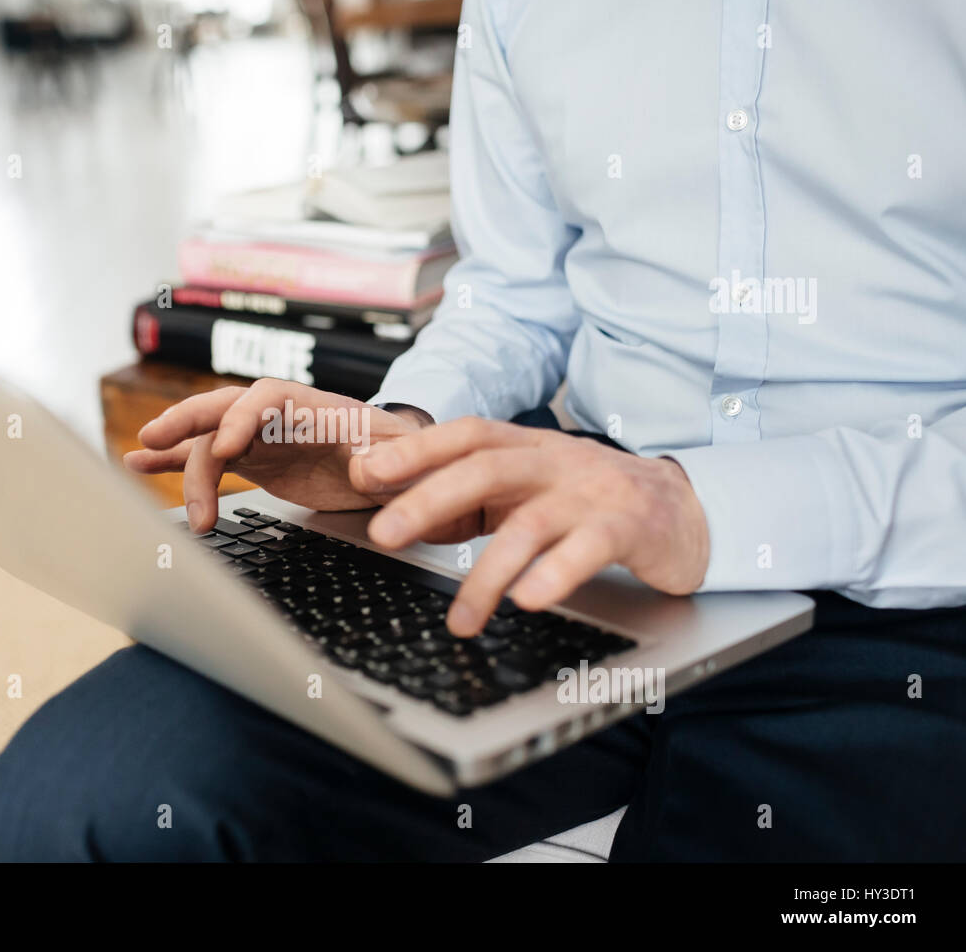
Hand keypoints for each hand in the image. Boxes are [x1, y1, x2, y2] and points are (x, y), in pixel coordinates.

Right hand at [123, 379, 431, 531]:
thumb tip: (362, 470)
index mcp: (313, 406)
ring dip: (172, 449)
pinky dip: (172, 462)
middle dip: (188, 420)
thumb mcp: (401, 455)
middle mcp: (277, 415)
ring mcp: (259, 437)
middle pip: (224, 407)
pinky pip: (205, 458)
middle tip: (153, 440)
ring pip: (206, 436)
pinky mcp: (251, 459)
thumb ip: (383, 459)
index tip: (226, 449)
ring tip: (135, 462)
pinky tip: (138, 465)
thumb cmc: (400, 452)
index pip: (267, 399)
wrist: (395, 461)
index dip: (242, 419)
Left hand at [355, 418, 709, 635]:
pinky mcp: (630, 528)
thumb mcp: (533, 491)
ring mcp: (594, 493)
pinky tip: (528, 600)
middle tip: (384, 534)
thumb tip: (404, 515)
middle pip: (485, 470)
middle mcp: (558, 462)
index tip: (366, 472)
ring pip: (528, 524)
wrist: (688, 513)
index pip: (467, 435)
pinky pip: (588, 549)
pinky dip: (555, 574)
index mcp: (530, 447)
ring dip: (486, 574)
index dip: (415, 449)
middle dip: (428, 500)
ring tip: (460, 619)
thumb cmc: (596, 503)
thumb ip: (478, 498)